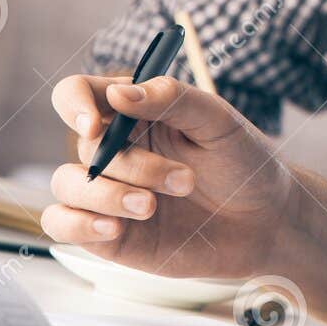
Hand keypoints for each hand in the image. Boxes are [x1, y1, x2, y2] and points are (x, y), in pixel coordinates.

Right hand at [43, 74, 296, 280]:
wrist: (266, 221)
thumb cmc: (245, 163)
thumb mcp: (220, 122)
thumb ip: (173, 99)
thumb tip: (119, 93)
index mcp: (136, 112)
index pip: (79, 94)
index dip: (75, 104)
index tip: (98, 124)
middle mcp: (114, 149)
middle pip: (86, 146)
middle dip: (133, 164)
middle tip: (186, 180)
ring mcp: (107, 191)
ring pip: (67, 184)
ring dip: (108, 195)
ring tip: (153, 207)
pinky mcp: (107, 232)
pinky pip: (61, 223)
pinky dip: (78, 224)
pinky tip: (114, 229)